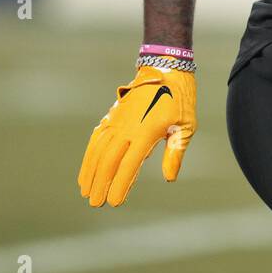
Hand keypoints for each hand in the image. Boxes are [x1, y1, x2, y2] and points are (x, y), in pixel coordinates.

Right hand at [78, 64, 196, 207]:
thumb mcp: (186, 126)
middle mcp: (127, 127)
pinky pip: (97, 138)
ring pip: (98, 150)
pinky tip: (87, 168)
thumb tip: (169, 178)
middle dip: (100, 183)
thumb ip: (175, 152)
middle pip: (108, 161)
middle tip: (95, 203)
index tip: (113, 202)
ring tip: (85, 191)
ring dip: (90, 171)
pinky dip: (89, 155)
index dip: (119, 185)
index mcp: (147, 132)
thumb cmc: (180, 99)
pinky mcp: (112, 116)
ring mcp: (117, 120)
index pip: (129, 165)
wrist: (165, 69)